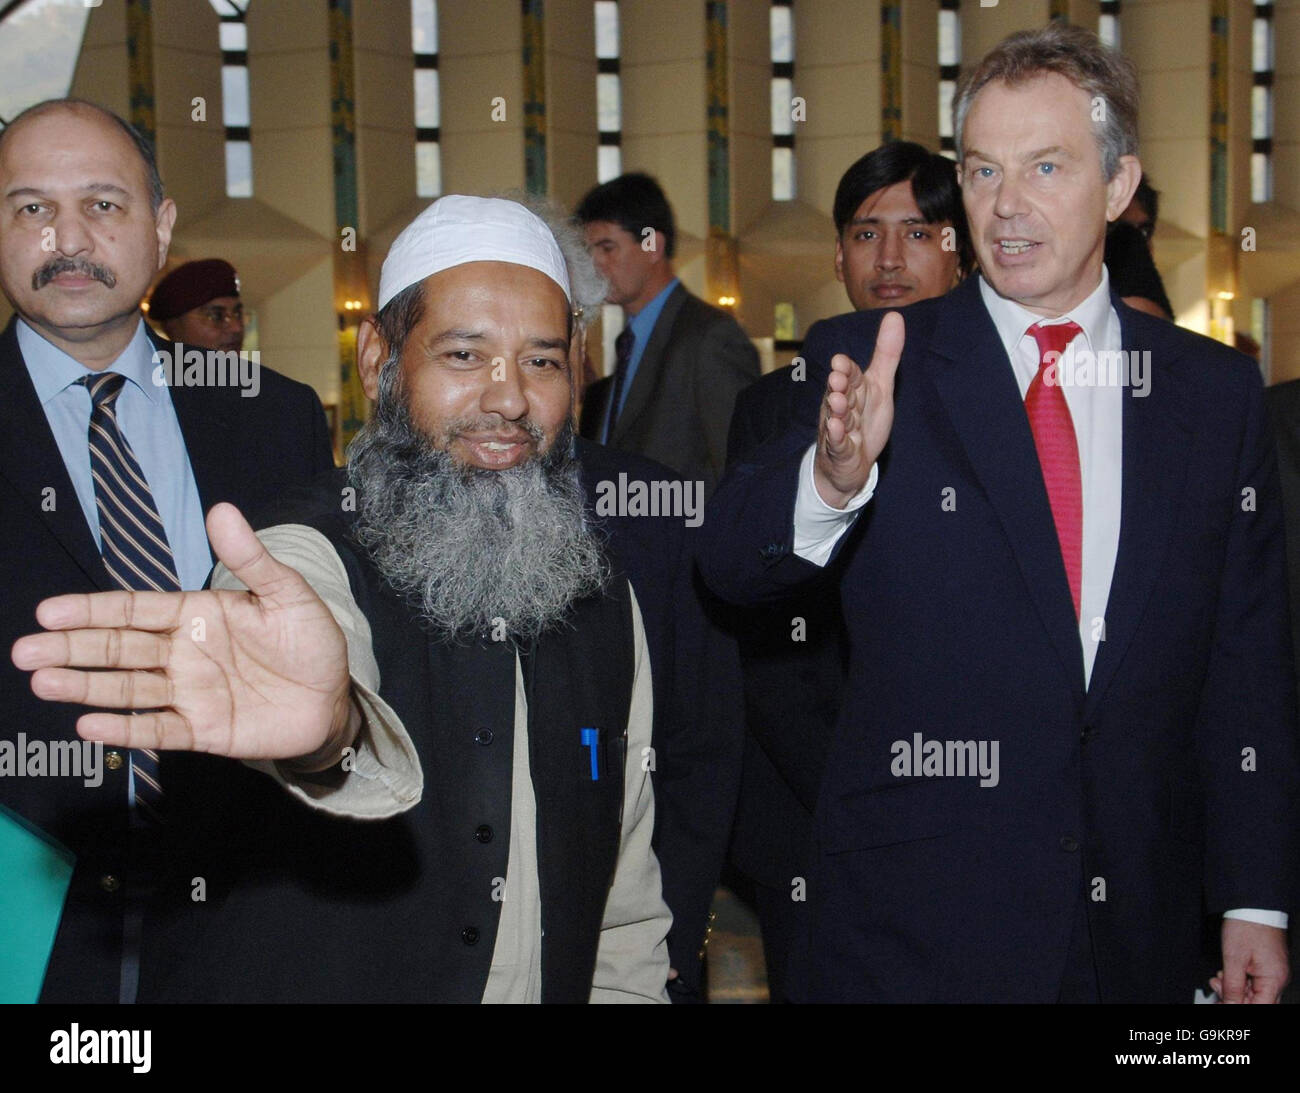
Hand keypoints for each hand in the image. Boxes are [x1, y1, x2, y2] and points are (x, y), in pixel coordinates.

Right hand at [10, 503, 352, 765]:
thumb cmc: (311, 641)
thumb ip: (251, 559)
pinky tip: (90, 725)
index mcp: (197, 614)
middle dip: (72, 648)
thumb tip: (223, 510)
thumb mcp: (287, 593)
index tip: (50, 611)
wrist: (335, 697)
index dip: (93, 610)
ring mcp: (190, 693)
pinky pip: (157, 729)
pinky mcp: (204, 730)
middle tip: (26, 651)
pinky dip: (125, 729)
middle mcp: (183, 653)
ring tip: (44, 682)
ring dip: (86, 687)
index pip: (134, 609)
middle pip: (118, 649)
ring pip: (128, 688)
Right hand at [812, 310, 903, 508]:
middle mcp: (842, 405)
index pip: (851, 375)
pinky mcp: (840, 450)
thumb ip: (887, 353)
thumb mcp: (880, 386)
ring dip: (837, 409)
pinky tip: (835, 428)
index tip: (840, 361)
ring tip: (836, 400)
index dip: (847, 370)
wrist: (850, 462)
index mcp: (853, 389)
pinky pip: (837, 442)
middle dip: (839, 385)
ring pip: (837, 417)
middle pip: (841, 393)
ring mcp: (839, 428)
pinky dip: (836, 436)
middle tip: (837, 377)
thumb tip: (895, 314)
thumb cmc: (864, 419)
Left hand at [1209, 919, 1289, 1002]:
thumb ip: (1232, 986)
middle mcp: (1277, 978)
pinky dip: (1238, 979)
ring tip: (1219, 977)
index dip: (1241, 1007)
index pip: (1261, 1006)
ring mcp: (1272, 971)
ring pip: (1254, 992)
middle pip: (1258, 1001)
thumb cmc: (1246, 926)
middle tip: (1218, 989)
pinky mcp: (1266, 965)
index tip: (1224, 1003)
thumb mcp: (1233, 959)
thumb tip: (1230, 1005)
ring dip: (1234, 987)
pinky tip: (1226, 973)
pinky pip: (1253, 980)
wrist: (1251, 905)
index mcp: (1274, 979)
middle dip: (1236, 998)